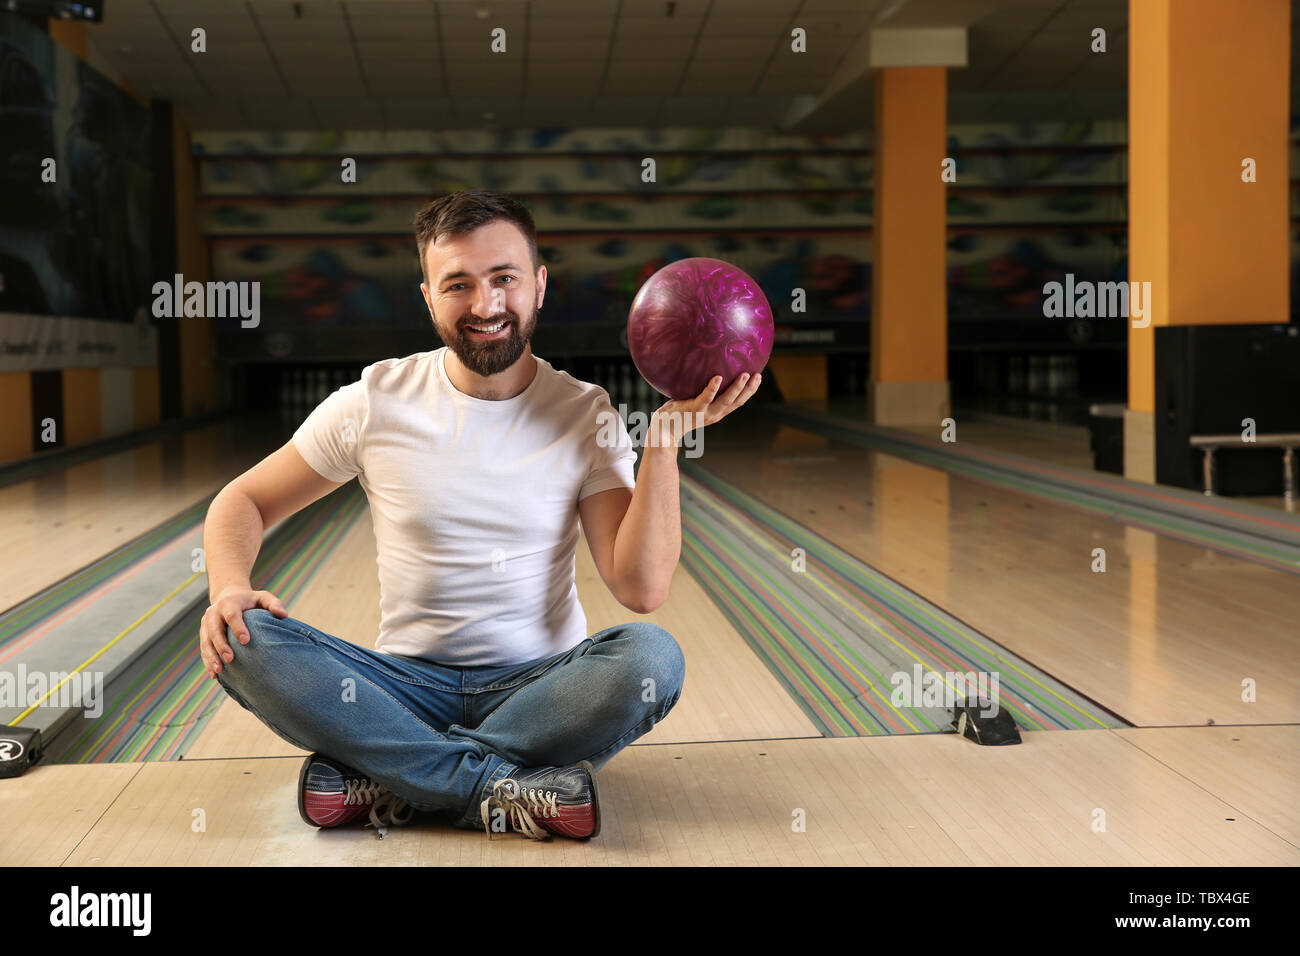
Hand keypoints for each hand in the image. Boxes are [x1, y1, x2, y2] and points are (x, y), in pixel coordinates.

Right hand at [199, 587, 287, 677]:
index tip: (246, 641)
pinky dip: (208, 661)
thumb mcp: (262, 597)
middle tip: (230, 659)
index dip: (238, 628)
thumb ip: (273, 604)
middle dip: (221, 645)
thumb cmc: (250, 600)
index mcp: (228, 603)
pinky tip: (215, 674)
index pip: (231, 615)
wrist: (228, 596)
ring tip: (219, 670)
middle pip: (214, 630)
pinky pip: (204, 649)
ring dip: (211, 656)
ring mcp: (206, 624)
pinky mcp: (203, 634)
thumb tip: (284, 615)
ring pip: (206, 641)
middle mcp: (213, 613)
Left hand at [647, 371, 761, 447]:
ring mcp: (705, 413)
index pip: (738, 401)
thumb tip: (708, 370)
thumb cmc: (677, 412)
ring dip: (736, 388)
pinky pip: (706, 398)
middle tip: (758, 375)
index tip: (759, 378)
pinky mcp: (694, 410)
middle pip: (737, 402)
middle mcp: (714, 414)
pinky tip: (717, 377)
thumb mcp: (694, 402)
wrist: (663, 428)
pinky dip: (712, 388)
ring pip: (726, 401)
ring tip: (744, 374)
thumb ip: (702, 391)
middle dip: (749, 389)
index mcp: (717, 412)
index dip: (750, 391)